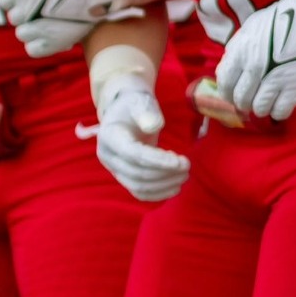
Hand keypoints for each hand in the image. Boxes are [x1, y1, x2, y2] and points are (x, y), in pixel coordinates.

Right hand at [87, 78, 188, 201]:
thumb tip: (153, 126)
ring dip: (164, 185)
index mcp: (109, 136)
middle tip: (187, 166)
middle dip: (166, 173)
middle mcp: (107, 156)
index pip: (134, 155)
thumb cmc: (136, 106)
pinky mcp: (123, 177)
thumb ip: (147, 112)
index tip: (182, 162)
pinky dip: (159, 194)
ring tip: (184, 174)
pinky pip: (139, 193)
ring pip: (138, 187)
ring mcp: (113, 169)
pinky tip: (175, 186)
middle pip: (137, 174)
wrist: (126, 112)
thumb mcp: (141, 102)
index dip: (159, 161)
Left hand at [214, 0, 295, 120]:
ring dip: (260, 109)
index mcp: (240, 52)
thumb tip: (227, 69)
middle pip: (241, 98)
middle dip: (243, 103)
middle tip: (248, 103)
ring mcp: (275, 78)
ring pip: (259, 107)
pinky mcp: (295, 85)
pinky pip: (281, 110)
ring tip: (264, 106)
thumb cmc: (279, 19)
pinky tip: (279, 108)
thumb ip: (236, 50)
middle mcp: (254, 67)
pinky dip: (278, 112)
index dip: (226, 93)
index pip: (225, 82)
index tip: (231, 96)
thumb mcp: (248, 30)